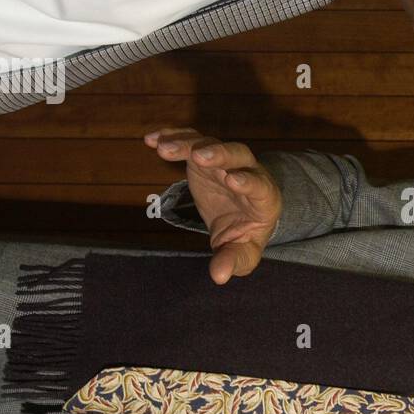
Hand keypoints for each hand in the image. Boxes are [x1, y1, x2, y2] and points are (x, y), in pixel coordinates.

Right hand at [145, 128, 281, 283]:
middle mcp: (246, 172)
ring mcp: (225, 161)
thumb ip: (233, 262)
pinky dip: (172, 136)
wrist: (242, 213)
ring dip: (188, 143)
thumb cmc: (246, 234)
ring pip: (210, 143)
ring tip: (163, 148)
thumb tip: (219, 277)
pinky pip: (190, 140)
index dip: (247, 182)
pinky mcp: (204, 156)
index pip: (259, 185)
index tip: (232, 180)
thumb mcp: (242, 252)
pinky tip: (150, 139)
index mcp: (263, 198)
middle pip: (238, 154)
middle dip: (219, 153)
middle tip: (199, 156)